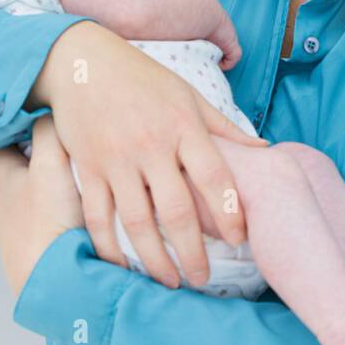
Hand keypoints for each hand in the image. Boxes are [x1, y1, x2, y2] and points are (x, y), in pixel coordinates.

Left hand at [0, 116, 84, 299]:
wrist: (56, 285)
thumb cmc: (48, 225)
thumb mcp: (51, 163)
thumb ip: (49, 129)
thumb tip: (50, 109)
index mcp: (1, 175)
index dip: (14, 118)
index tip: (32, 106)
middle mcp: (2, 202)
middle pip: (17, 165)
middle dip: (37, 151)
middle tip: (64, 139)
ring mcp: (16, 229)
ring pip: (31, 194)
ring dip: (50, 184)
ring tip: (78, 174)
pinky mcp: (35, 249)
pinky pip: (45, 219)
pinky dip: (57, 210)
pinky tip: (79, 210)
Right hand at [28, 21, 268, 288]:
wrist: (81, 62)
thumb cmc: (141, 78)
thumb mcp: (189, 95)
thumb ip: (224, 128)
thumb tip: (264, 150)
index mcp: (184, 126)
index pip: (215, 179)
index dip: (230, 214)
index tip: (239, 240)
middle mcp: (152, 145)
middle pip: (178, 212)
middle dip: (193, 253)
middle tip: (203, 281)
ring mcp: (117, 159)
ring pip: (138, 223)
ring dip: (155, 260)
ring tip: (170, 283)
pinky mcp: (88, 168)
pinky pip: (99, 217)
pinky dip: (110, 248)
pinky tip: (123, 267)